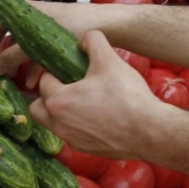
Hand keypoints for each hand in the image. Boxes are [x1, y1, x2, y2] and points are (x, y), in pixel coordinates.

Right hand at [0, 0, 85, 78]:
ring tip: (2, 78)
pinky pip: (37, 54)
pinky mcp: (56, 42)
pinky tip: (31, 83)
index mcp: (25, 13)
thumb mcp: (40, 44)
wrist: (110, 26)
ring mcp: (44, 31)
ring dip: (11, 62)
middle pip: (5, 35)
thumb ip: (15, 55)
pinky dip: (32, 67)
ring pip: (21, 47)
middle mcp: (33, 20)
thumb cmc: (76, 27)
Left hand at [29, 30, 168, 157]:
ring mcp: (72, 140)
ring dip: (60, 111)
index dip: (55, 71)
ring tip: (82, 99)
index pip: (43, 81)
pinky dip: (77, 125)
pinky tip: (97, 115)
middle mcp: (58, 124)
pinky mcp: (86, 150)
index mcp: (57, 101)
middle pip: (37, 108)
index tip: (68, 68)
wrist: (150, 131)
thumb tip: (85, 37)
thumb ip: (93, 41)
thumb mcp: (110, 60)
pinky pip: (72, 135)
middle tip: (67, 85)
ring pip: (53, 124)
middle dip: (47, 95)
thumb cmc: (127, 96)